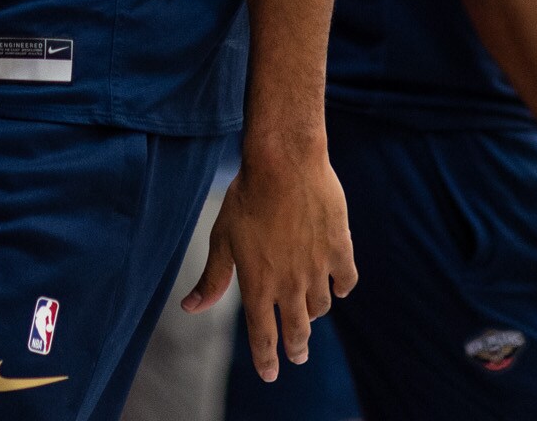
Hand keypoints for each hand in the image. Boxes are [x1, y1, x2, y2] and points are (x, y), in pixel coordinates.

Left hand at [181, 141, 356, 380]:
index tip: (271, 374)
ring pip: (321, 307)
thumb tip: (190, 307)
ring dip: (315, 313)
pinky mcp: (340, 247)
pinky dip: (343, 287)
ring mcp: (318, 268)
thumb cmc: (247, 196)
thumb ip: (213, 277)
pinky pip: (346, 280)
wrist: (284, 162)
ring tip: (312, 311)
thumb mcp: (223, 237)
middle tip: (298, 355)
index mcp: (259, 287)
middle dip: (296, 348)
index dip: (267, 360)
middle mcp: (290, 285)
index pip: (263, 338)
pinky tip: (339, 285)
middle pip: (297, 330)